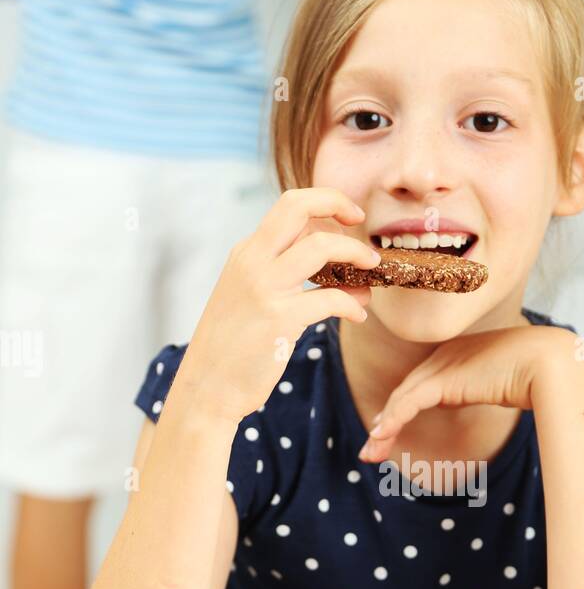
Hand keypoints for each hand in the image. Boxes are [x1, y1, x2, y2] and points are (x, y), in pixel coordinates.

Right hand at [178, 187, 379, 426]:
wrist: (207, 387)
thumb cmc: (233, 347)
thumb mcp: (247, 296)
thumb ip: (280, 274)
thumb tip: (334, 266)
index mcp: (246, 252)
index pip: (289, 205)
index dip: (325, 201)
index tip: (349, 216)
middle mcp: (252, 261)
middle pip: (298, 206)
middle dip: (338, 204)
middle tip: (363, 224)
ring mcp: (264, 288)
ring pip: (321, 247)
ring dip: (356, 255)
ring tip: (372, 272)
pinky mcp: (279, 319)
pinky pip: (331, 299)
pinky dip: (353, 305)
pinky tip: (358, 315)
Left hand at [358, 324, 575, 461]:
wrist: (548, 362)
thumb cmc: (534, 373)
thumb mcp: (495, 383)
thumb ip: (474, 388)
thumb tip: (463, 400)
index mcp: (455, 355)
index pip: (418, 386)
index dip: (399, 412)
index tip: (386, 435)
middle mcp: (444, 356)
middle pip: (403, 393)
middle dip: (385, 424)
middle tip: (370, 451)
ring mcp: (443, 364)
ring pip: (402, 399)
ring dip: (384, 428)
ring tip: (371, 453)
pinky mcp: (444, 378)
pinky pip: (410, 402)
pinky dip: (394, 419)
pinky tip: (382, 435)